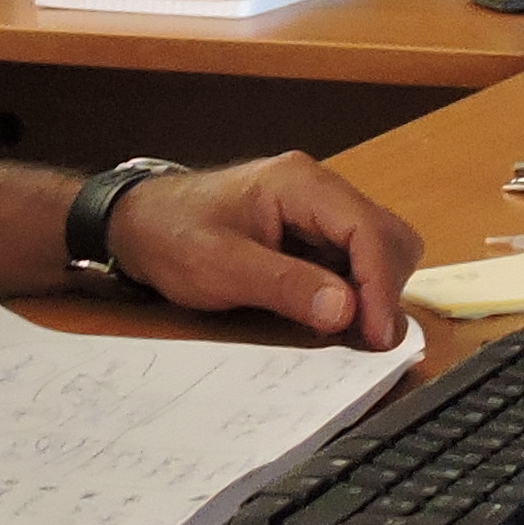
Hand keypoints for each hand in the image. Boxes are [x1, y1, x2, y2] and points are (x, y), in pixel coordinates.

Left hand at [104, 154, 423, 347]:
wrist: (137, 223)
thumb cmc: (171, 235)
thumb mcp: (221, 267)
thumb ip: (284, 286)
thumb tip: (345, 310)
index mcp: (300, 184)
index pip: (367, 229)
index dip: (380, 286)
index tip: (376, 335)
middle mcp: (318, 189)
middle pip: (386, 236)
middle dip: (385, 289)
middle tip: (367, 340)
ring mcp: (317, 210)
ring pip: (377, 249)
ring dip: (374, 291)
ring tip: (350, 332)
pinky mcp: (311, 233)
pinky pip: (353, 261)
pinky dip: (355, 291)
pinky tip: (333, 317)